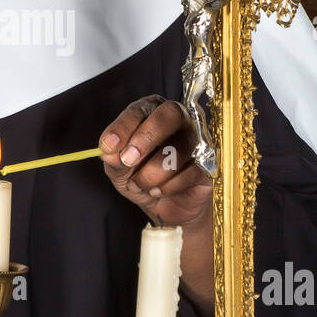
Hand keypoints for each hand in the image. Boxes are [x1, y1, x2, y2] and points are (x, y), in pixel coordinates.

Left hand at [98, 94, 212, 228]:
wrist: (164, 206)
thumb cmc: (140, 177)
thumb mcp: (119, 169)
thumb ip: (113, 158)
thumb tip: (110, 152)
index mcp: (151, 113)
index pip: (140, 109)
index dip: (123, 127)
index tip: (108, 146)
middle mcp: (178, 120)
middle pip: (171, 114)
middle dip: (147, 137)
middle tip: (128, 160)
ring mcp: (197, 140)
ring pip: (180, 147)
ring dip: (154, 172)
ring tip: (140, 185)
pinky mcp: (209, 164)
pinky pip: (193, 171)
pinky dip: (170, 186)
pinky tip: (158, 191)